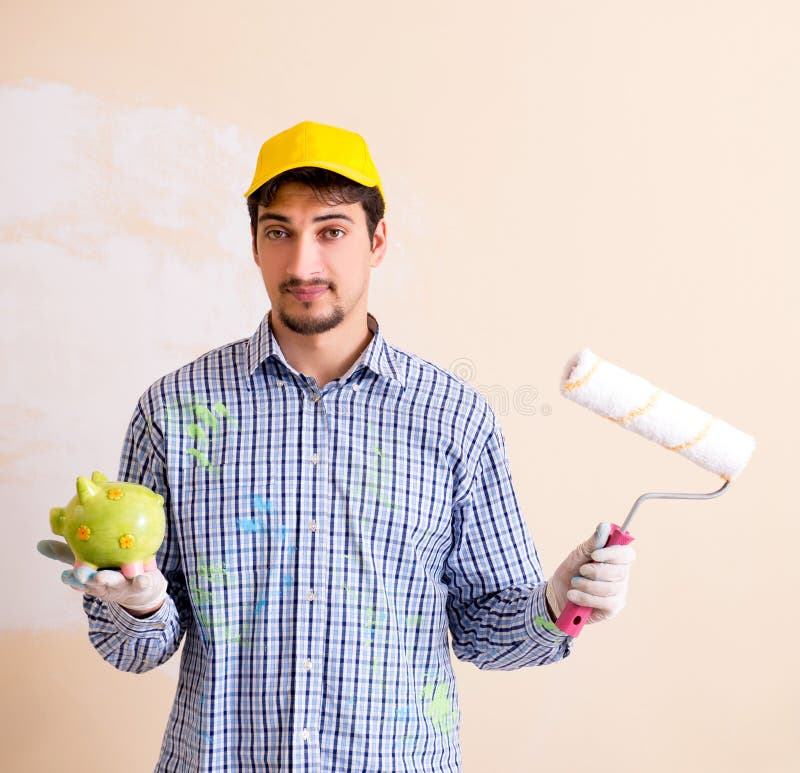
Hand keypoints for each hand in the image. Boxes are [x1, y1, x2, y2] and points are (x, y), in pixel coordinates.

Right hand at [37, 539, 167, 615]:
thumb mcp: (91, 563)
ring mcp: (123, 586)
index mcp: (93, 580)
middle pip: (95, 584)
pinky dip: (142, 582)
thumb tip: (40, 544)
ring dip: (108, 581)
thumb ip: (67, 553)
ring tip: (101, 576)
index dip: (72, 580)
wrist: (143, 591)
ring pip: (115, 584)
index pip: (79, 581)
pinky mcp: (141, 585)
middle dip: (88, 581)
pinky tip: (143, 578)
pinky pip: (142, 583)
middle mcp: (106, 585)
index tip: (66, 576)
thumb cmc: (111, 571)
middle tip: (81, 574)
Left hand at [545, 522, 635, 624]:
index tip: (595, 555)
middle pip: (619, 572)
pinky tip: (573, 595)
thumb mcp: (578, 555)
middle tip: (581, 571)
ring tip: (574, 583)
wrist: (558, 593)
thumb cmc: (572, 571)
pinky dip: (585, 598)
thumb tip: (605, 526)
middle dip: (595, 571)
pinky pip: (605, 602)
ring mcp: (619, 592)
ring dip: (587, 585)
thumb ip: (593, 543)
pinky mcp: (613, 607)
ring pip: (610, 588)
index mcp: (616, 559)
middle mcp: (622, 576)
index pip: (627, 554)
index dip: (614, 554)